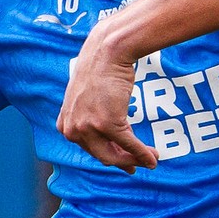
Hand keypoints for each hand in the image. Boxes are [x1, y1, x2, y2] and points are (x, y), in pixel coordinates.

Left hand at [58, 25, 157, 172]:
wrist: (107, 51)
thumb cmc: (99, 70)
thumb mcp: (85, 98)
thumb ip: (88, 117)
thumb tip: (104, 133)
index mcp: (65, 125)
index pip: (88, 149)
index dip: (109, 156)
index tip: (123, 160)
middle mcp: (73, 130)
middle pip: (101, 156)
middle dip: (123, 162)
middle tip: (137, 166)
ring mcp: (89, 128)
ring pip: (114, 155)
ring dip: (135, 159)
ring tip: (151, 160)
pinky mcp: (108, 124)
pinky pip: (128, 144)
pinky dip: (142, 153)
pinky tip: (153, 158)